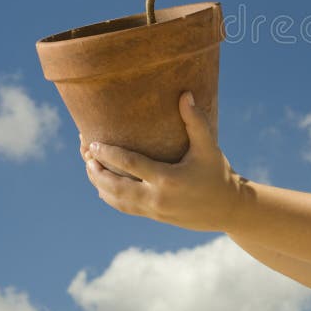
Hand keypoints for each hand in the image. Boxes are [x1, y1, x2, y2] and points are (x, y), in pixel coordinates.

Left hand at [82, 92, 240, 232]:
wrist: (227, 208)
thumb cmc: (218, 173)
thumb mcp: (208, 147)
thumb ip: (195, 121)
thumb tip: (185, 94)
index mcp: (168, 179)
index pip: (130, 166)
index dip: (109, 154)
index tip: (93, 143)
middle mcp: (157, 197)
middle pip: (115, 185)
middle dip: (96, 169)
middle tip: (84, 152)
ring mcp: (153, 209)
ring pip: (116, 199)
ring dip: (99, 183)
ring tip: (88, 166)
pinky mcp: (153, 215)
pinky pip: (124, 207)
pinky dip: (109, 196)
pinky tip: (101, 185)